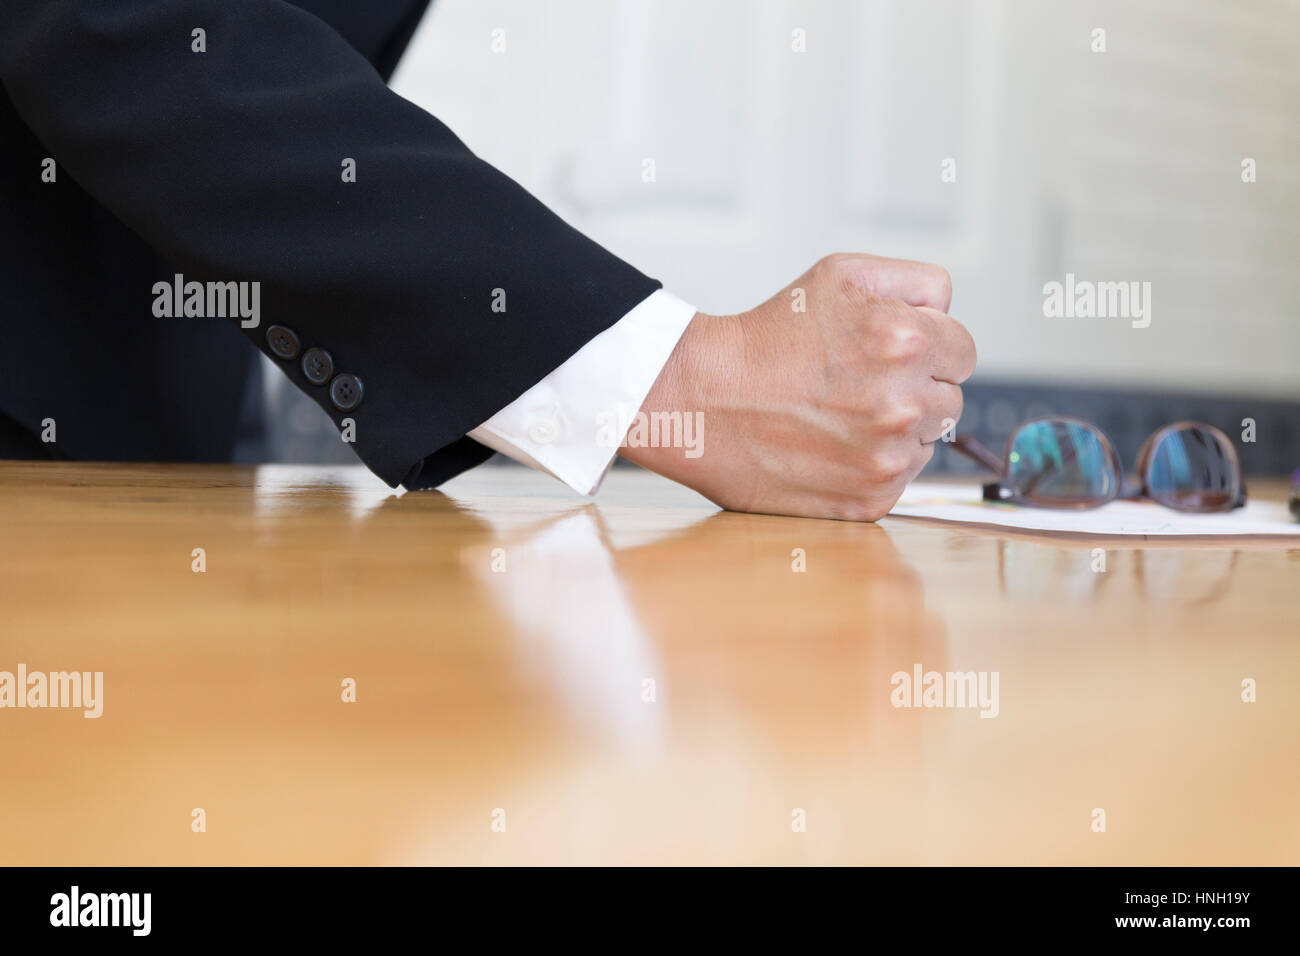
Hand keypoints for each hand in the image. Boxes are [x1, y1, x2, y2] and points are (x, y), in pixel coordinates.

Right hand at [620, 253, 975, 520]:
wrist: (702, 399)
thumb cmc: (768, 335)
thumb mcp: (842, 274)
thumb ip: (916, 284)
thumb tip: (950, 318)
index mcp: (907, 339)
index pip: (963, 350)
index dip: (928, 348)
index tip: (887, 353)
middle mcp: (904, 402)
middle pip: (950, 398)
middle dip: (915, 388)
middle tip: (857, 383)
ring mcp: (887, 457)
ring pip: (928, 441)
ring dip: (898, 429)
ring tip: (840, 414)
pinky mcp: (869, 500)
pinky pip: (900, 479)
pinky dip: (873, 465)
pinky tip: (832, 446)